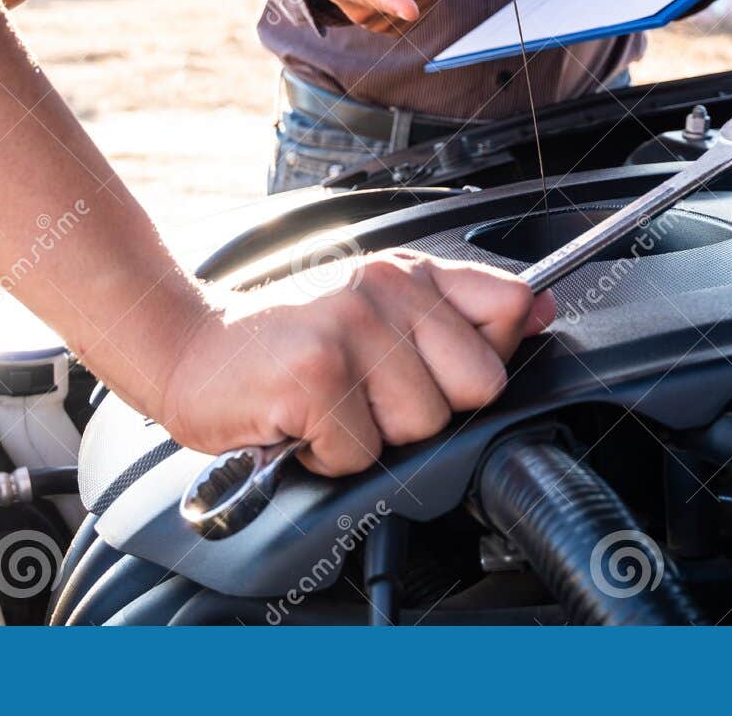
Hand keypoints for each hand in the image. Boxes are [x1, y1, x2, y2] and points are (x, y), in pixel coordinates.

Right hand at [161, 252, 555, 474]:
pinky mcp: (316, 375)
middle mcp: (385, 289)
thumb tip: (541, 308)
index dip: (488, 354)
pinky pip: (363, 454)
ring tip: (333, 408)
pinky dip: (329, 458)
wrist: (190, 348)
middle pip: (479, 384)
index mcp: (409, 272)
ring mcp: (350, 328)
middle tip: (370, 395)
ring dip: (374, 437)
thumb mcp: (380, 308)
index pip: (508, 305)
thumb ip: (462, 308)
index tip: (443, 367)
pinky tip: (303, 425)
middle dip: (429, 410)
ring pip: (423, 426)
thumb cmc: (285, 341)